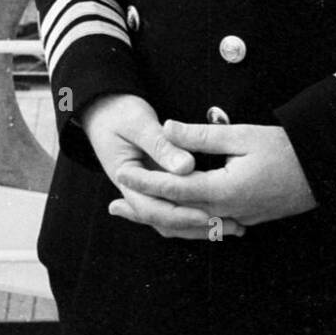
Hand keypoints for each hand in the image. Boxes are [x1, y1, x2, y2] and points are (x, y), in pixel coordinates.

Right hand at [81, 94, 245, 239]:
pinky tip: (218, 215)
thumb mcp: (139, 123)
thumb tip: (187, 167)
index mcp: (126, 178)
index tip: (206, 215)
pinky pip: (175, 203)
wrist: (103, 107)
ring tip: (233, 227)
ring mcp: (146, 188)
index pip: (152, 207)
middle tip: (232, 227)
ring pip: (171, 216)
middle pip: (165, 219)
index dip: (180, 214)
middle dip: (198, 226)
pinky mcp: (156, 183)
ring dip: (200, 225)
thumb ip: (161, 145)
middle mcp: (135, 190)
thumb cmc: (118, 111)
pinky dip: (195, 210)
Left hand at [114, 120, 316, 227]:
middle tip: (116, 203)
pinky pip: (206, 226)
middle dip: (144, 208)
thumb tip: (168, 127)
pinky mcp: (245, 218)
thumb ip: (201, 135)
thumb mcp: (241, 134)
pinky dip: (185, 222)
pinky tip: (177, 215)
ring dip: (161, 218)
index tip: (122, 174)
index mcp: (222, 190)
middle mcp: (226, 211)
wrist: (323, 169)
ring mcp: (236, 219)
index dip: (145, 181)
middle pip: (175, 215)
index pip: (173, 188)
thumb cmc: (285, 149)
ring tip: (136, 212)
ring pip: (190, 225)